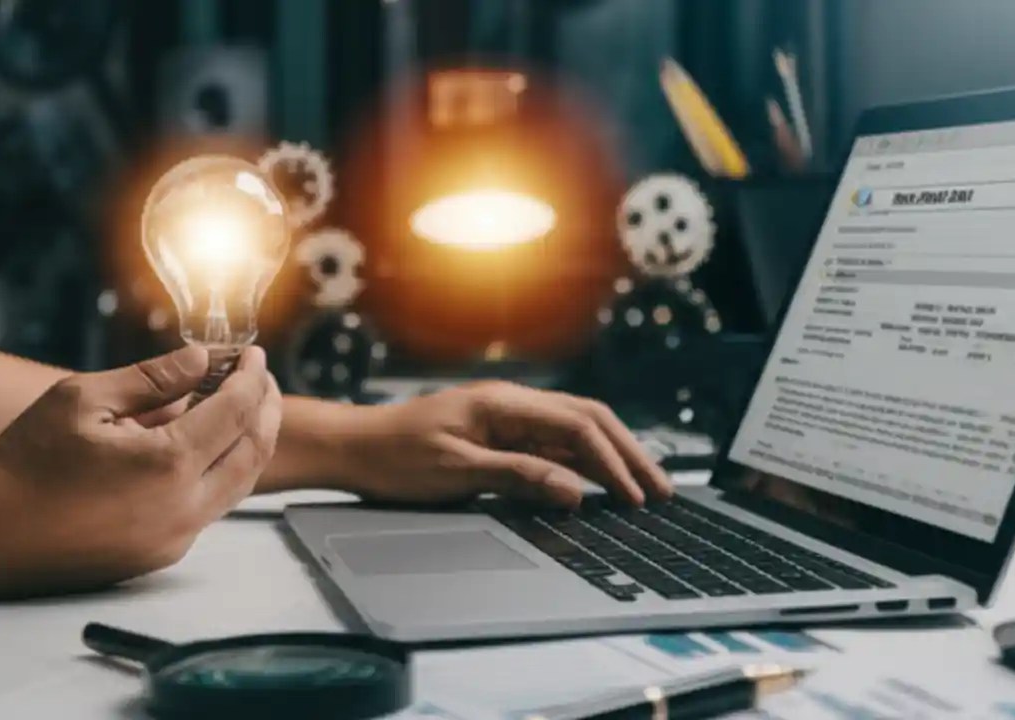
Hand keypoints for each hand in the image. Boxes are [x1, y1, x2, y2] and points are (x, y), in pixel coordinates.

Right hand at [0, 345, 281, 593]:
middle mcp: (184, 507)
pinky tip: (201, 444)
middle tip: (260, 378)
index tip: (253, 354)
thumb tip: (201, 359)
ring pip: (238, 483)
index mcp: (169, 463)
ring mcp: (175, 538)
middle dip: (265, 409)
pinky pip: (209, 506)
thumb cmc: (25, 461)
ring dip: (247, 442)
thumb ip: (152, 377)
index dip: (251, 377)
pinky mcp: (161, 555)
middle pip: (254, 452)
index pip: (237, 411)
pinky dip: (218, 470)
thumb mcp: (84, 398)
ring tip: (240, 405)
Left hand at [347, 382, 670, 507]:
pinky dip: (582, 464)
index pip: (577, 425)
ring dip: (611, 458)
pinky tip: (600, 485)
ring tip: (643, 489)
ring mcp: (507, 417)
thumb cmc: (394, 457)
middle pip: (588, 421)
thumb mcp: (456, 471)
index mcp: (503, 402)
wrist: (354, 447)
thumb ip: (518, 475)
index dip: (611, 462)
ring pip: (575, 432)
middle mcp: (511, 403)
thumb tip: (575, 489)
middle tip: (661, 490)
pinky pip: (552, 445)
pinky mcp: (499, 435)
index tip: (633, 497)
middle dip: (628, 454)